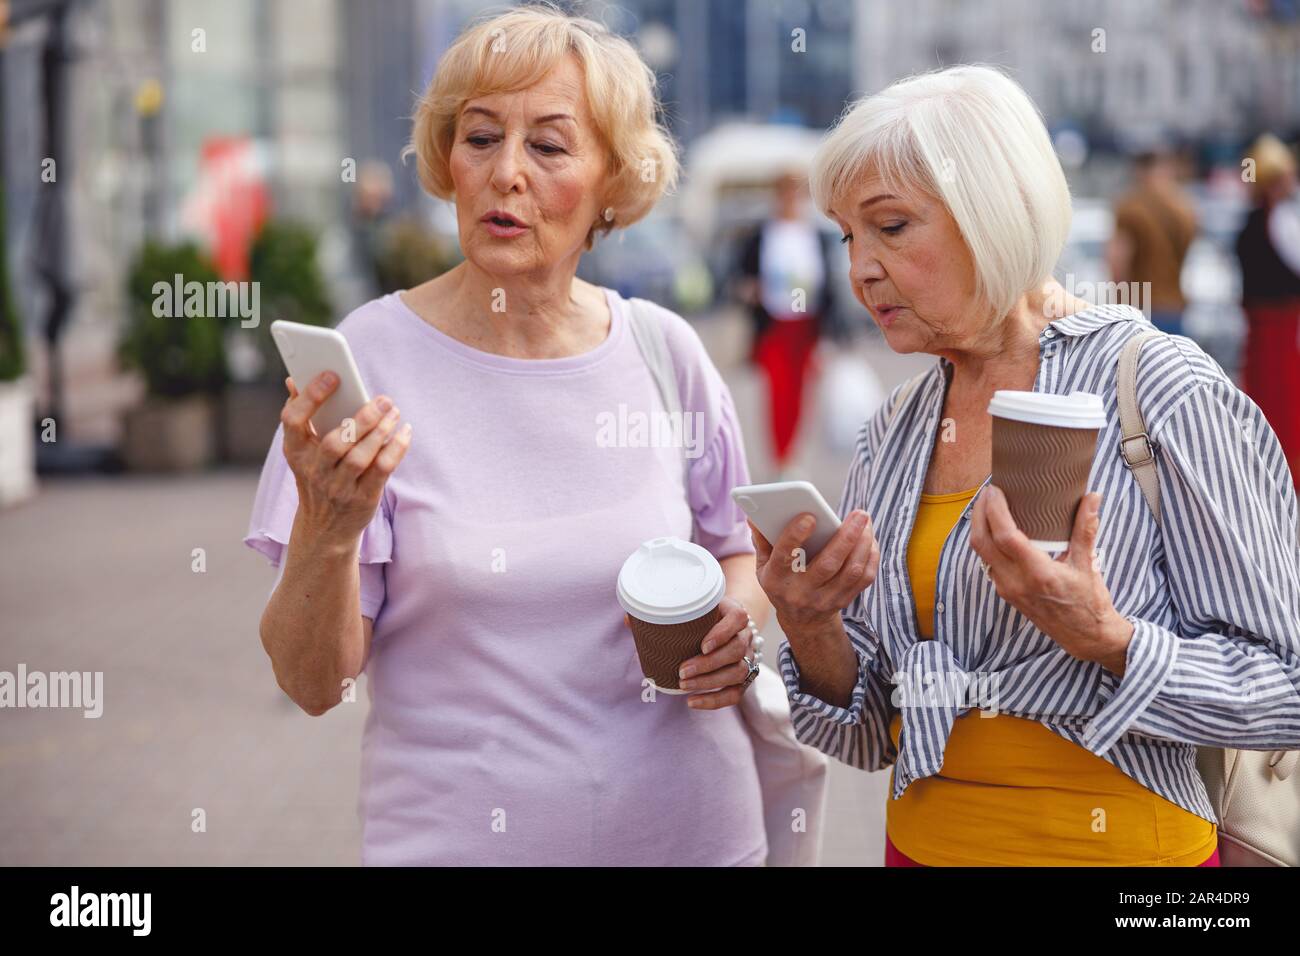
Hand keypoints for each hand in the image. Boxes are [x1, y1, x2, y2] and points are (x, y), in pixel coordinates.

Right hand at [280, 372, 411, 547]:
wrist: (324, 528)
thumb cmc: (318, 476)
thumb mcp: (303, 451)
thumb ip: (301, 416)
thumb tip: (292, 379)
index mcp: (295, 452)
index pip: (293, 421)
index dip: (310, 396)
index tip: (332, 375)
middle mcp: (314, 471)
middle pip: (336, 442)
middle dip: (362, 418)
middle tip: (384, 399)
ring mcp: (338, 487)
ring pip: (360, 457)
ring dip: (381, 432)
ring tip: (394, 412)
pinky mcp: (362, 498)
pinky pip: (382, 470)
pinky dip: (396, 449)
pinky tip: (405, 432)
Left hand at [623, 596, 755, 709]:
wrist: (728, 623)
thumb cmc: (705, 615)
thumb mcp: (692, 607)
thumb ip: (663, 611)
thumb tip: (628, 620)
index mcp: (735, 612)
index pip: (737, 619)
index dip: (722, 633)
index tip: (702, 645)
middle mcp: (746, 636)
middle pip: (736, 651)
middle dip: (708, 664)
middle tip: (682, 671)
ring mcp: (748, 658)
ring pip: (737, 673)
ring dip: (709, 683)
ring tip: (683, 686)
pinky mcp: (743, 678)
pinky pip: (735, 694)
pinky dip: (714, 701)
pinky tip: (692, 702)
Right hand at [750, 510, 878, 637]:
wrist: (802, 621)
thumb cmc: (782, 583)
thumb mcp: (764, 566)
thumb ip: (762, 540)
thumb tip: (755, 517)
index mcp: (777, 579)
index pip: (785, 556)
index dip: (796, 535)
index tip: (810, 515)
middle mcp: (801, 592)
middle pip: (828, 563)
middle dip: (846, 536)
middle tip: (859, 514)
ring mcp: (825, 599)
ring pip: (851, 571)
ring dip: (863, 544)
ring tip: (865, 522)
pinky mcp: (844, 601)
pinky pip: (864, 578)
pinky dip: (871, 556)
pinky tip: (870, 539)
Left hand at [969, 484, 1133, 674]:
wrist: (1085, 636)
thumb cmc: (1089, 602)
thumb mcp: (1089, 564)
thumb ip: (1086, 529)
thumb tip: (1093, 497)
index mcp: (1038, 573)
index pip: (1005, 536)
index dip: (995, 511)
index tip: (995, 490)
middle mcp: (1016, 582)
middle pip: (982, 542)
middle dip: (979, 513)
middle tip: (987, 491)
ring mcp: (1007, 588)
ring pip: (980, 553)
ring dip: (979, 527)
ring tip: (987, 505)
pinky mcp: (1005, 592)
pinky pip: (986, 562)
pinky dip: (985, 542)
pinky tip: (994, 528)